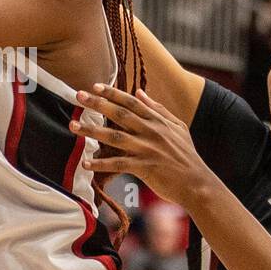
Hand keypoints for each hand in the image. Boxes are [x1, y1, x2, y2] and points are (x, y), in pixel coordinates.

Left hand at [72, 84, 211, 209]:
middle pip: (120, 114)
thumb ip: (158, 109)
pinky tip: (87, 162)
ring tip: (73, 126)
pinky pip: (119, 164)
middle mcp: (152, 132)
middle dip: (98, 104)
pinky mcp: (145, 168)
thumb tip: (140, 93)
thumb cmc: (186, 155)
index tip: (94, 86)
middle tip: (78, 96)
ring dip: (92, 131)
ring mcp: (148, 149)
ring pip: (115, 137)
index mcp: (158, 121)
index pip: (132, 102)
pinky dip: (102, 163)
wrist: (197, 183)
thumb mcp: (178, 127)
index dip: (113, 93)